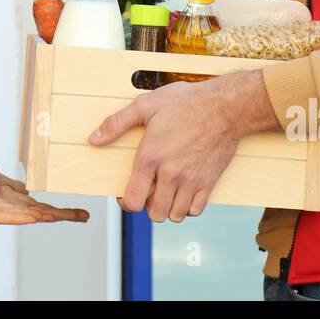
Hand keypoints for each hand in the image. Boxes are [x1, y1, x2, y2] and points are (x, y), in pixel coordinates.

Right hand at [0, 158, 89, 224]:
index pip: (3, 214)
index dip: (23, 217)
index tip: (43, 219)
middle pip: (26, 213)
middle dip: (54, 215)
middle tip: (82, 216)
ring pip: (28, 206)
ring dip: (52, 210)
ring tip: (76, 212)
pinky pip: (19, 196)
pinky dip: (36, 199)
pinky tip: (51, 201)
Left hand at [88, 72, 259, 221]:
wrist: (225, 106)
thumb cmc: (186, 102)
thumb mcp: (146, 105)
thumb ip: (117, 123)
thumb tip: (94, 138)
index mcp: (151, 157)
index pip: (133, 201)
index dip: (126, 203)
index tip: (127, 196)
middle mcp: (171, 173)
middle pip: (155, 213)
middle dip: (148, 207)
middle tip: (149, 193)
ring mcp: (192, 180)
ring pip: (176, 215)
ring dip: (168, 208)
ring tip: (166, 194)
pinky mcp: (209, 181)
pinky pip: (196, 210)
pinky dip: (188, 207)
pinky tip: (184, 192)